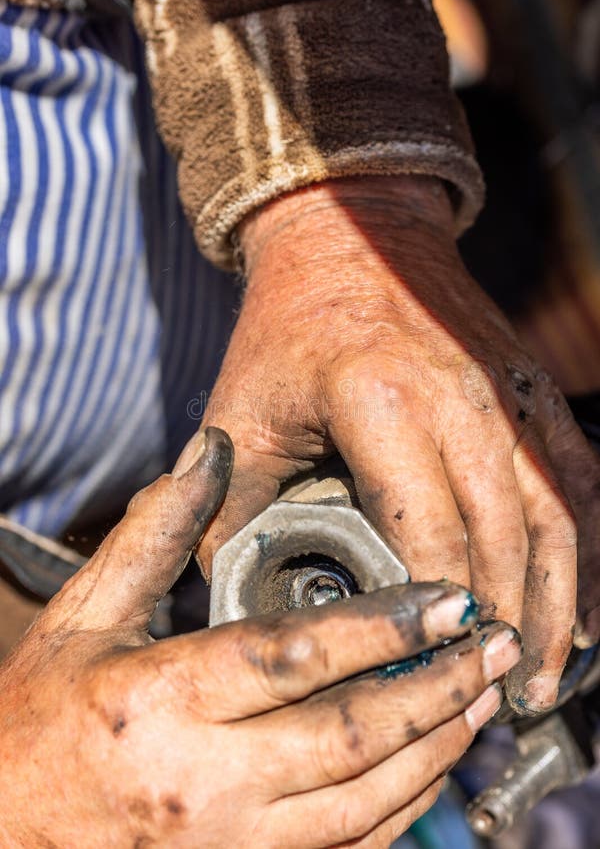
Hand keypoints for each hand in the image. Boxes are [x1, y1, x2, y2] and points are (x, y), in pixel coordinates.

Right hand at [0, 428, 520, 847]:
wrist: (0, 830)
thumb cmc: (35, 721)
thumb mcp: (84, 614)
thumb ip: (153, 531)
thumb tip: (207, 450)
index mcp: (165, 701)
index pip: (295, 657)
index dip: (383, 626)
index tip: (446, 601)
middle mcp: (207, 782)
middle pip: (352, 735)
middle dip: (437, 688)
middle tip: (490, 646)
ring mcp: (231, 845)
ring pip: (364, 803)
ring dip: (434, 748)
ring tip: (480, 699)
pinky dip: (402, 809)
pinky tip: (430, 764)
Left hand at [200, 175, 599, 714]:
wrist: (349, 231)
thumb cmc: (288, 325)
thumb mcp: (242, 411)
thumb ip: (230, 505)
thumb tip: (232, 586)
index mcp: (380, 403)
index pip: (431, 535)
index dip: (439, 616)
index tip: (435, 672)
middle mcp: (460, 399)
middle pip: (508, 537)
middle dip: (508, 628)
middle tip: (499, 698)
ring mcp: (506, 393)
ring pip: (560, 516)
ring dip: (562, 601)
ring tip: (549, 672)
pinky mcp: (529, 391)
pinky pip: (578, 478)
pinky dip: (590, 548)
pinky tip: (584, 600)